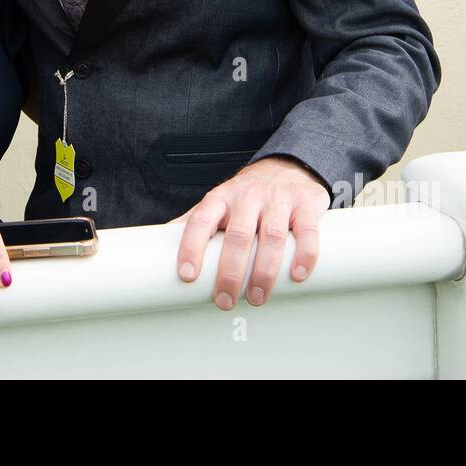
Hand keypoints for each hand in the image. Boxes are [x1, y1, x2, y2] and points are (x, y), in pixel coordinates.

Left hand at [171, 157, 330, 309]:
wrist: (288, 166)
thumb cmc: (248, 194)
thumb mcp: (218, 202)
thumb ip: (195, 223)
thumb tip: (158, 246)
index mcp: (221, 198)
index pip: (201, 220)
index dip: (192, 247)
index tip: (187, 276)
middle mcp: (248, 196)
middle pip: (237, 235)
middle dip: (230, 272)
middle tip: (224, 300)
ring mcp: (278, 199)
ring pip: (272, 237)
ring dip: (264, 271)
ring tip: (256, 297)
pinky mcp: (306, 204)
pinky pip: (307, 232)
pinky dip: (305, 255)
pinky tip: (297, 275)